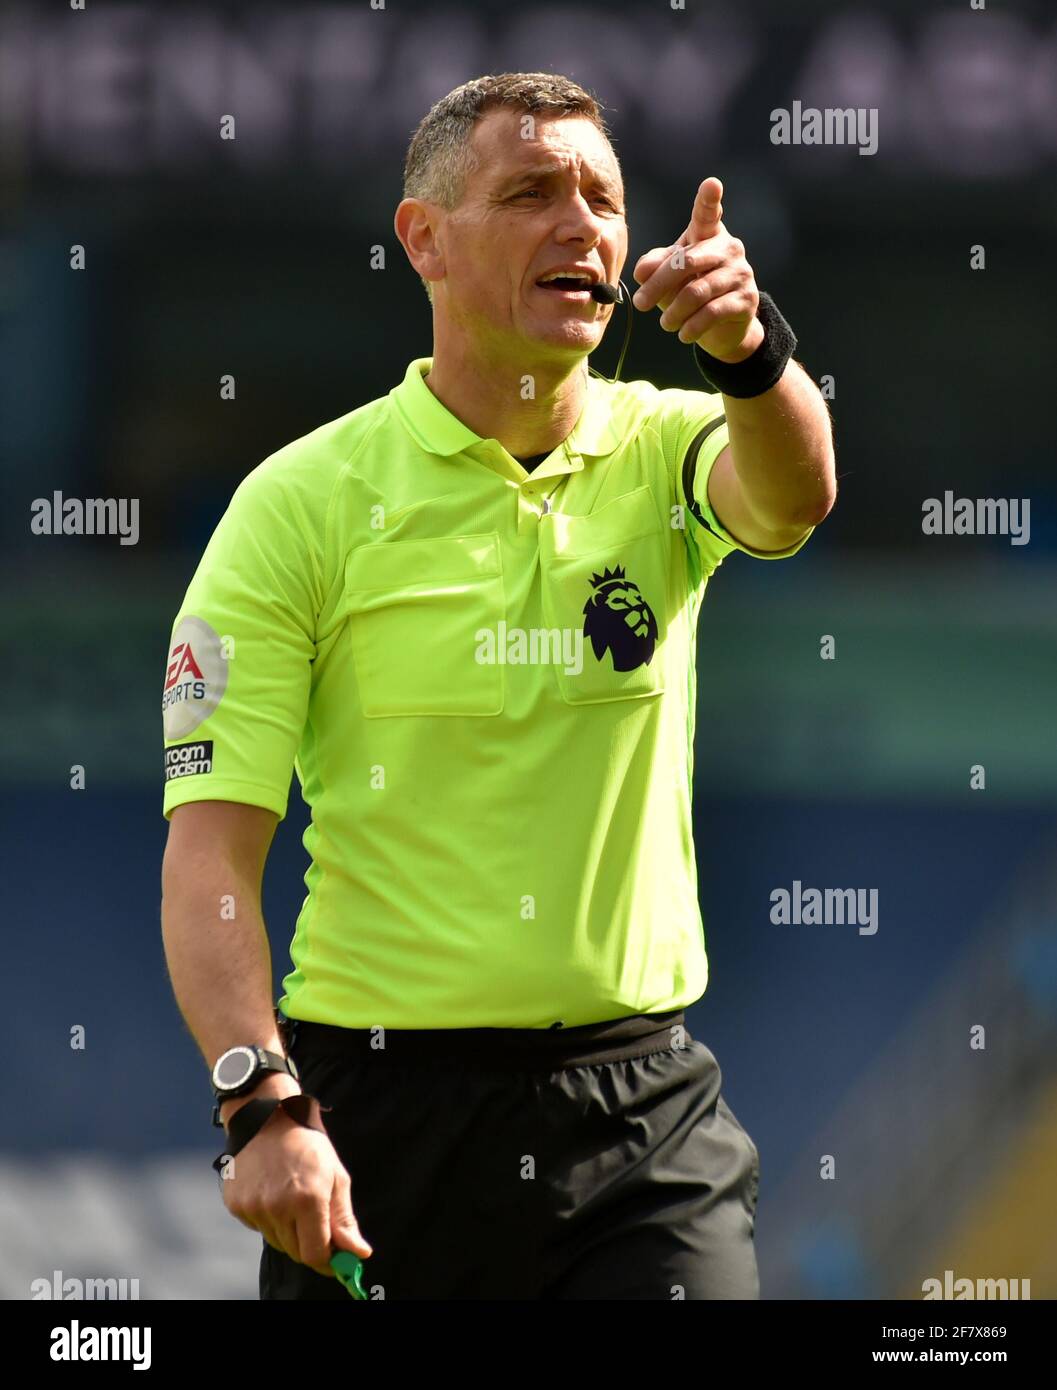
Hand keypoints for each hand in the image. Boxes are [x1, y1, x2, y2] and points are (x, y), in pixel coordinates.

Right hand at [220, 1102, 372, 1276]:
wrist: (268, 1117)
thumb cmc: (308, 1144)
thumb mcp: (336, 1176)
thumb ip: (344, 1219)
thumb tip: (359, 1253)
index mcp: (307, 1199)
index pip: (315, 1254)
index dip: (327, 1261)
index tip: (335, 1260)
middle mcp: (278, 1207)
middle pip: (295, 1252)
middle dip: (309, 1244)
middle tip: (315, 1223)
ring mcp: (254, 1206)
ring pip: (276, 1240)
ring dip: (288, 1230)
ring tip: (292, 1197)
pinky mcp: (236, 1204)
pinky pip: (258, 1226)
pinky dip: (268, 1218)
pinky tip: (272, 1191)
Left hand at [631, 176, 762, 361]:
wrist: (724, 326)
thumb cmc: (691, 289)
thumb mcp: (669, 276)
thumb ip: (654, 267)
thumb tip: (641, 273)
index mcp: (708, 235)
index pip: (708, 214)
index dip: (709, 200)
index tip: (711, 184)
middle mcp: (728, 248)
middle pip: (686, 262)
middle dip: (658, 285)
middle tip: (640, 304)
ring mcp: (740, 273)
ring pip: (697, 292)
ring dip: (674, 313)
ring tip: (665, 325)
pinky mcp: (746, 299)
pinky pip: (711, 313)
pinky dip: (691, 327)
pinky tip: (683, 335)